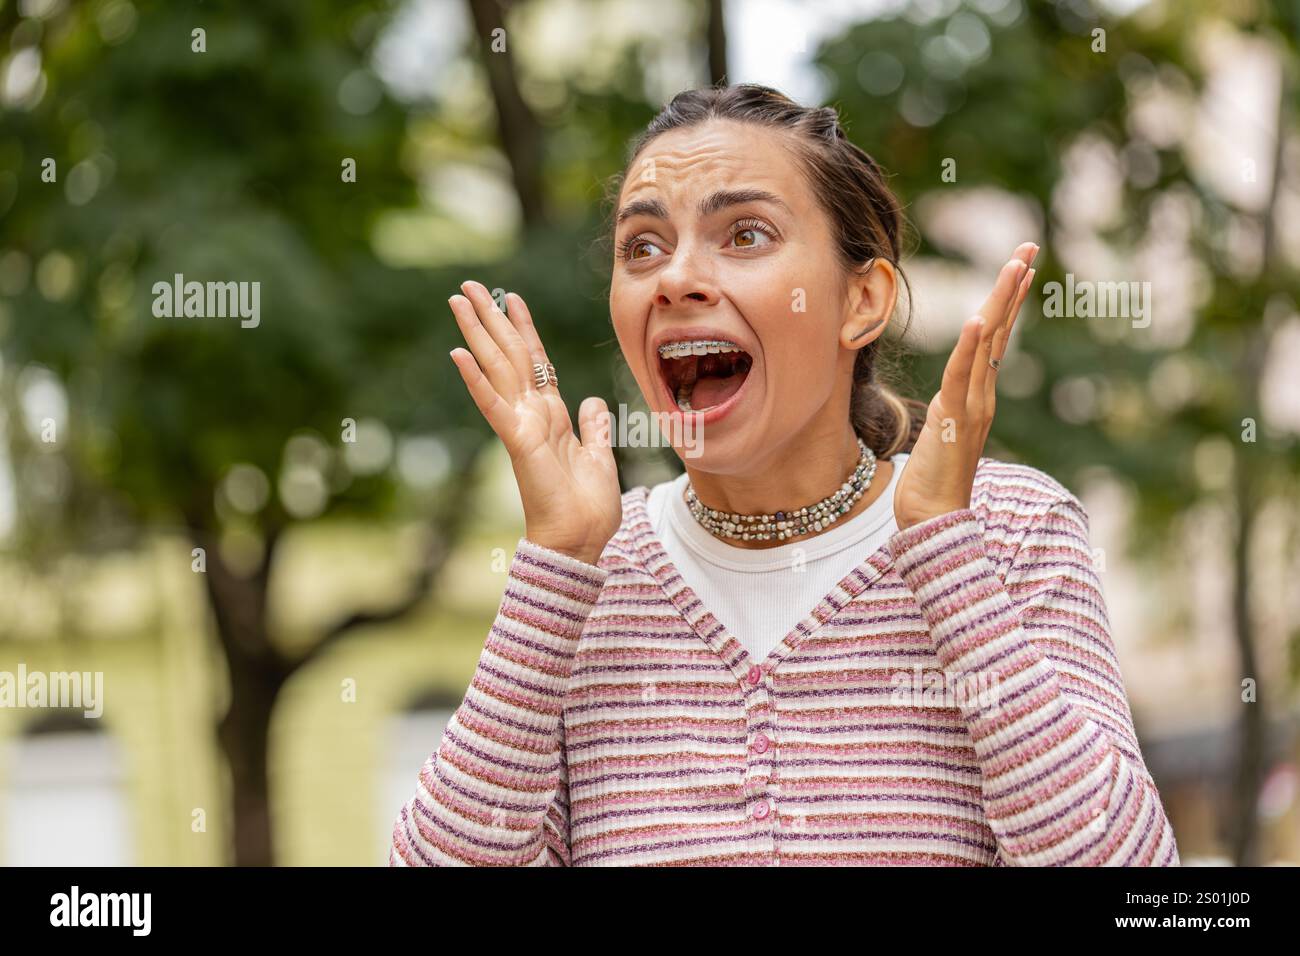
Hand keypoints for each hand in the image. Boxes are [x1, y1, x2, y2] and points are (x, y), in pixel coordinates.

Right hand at [448, 281, 620, 564]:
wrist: (580, 544)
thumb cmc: (588, 509)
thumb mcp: (599, 457)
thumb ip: (594, 427)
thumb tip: (592, 400)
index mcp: (552, 417)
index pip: (536, 362)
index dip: (525, 329)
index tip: (511, 298)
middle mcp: (533, 415)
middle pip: (510, 355)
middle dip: (491, 318)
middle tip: (469, 285)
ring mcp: (522, 426)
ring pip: (498, 368)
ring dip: (479, 332)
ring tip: (459, 300)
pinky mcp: (518, 442)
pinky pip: (494, 405)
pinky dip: (477, 380)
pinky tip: (458, 353)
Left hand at [893, 243, 1038, 531]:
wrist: (933, 522)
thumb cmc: (931, 482)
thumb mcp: (940, 432)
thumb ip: (949, 408)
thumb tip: (951, 392)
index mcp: (977, 395)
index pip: (994, 338)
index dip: (1007, 301)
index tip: (1020, 266)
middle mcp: (981, 395)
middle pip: (999, 330)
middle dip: (1013, 287)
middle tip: (1029, 247)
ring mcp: (971, 407)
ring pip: (987, 345)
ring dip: (1000, 302)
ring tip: (1015, 265)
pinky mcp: (953, 420)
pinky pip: (962, 376)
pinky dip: (968, 347)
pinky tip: (976, 318)